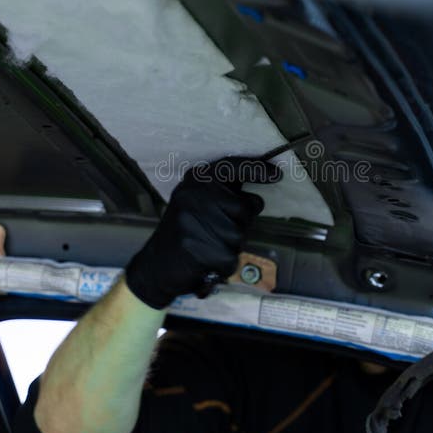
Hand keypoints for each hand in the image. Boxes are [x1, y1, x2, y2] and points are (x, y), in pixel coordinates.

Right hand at [125, 157, 280, 308]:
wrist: (155, 266)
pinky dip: (223, 264)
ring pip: (239, 234)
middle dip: (239, 223)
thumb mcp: (198, 202)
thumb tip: (257, 199)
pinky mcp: (196, 247)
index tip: (277, 175)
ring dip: (230, 246)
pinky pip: (230, 257)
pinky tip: (206, 261)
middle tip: (215, 231)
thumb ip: (223, 194)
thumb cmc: (184, 232)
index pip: (231, 167)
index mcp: (195, 180)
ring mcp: (194, 221)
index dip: (256, 169)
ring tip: (208, 245)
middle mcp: (194, 195)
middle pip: (245, 208)